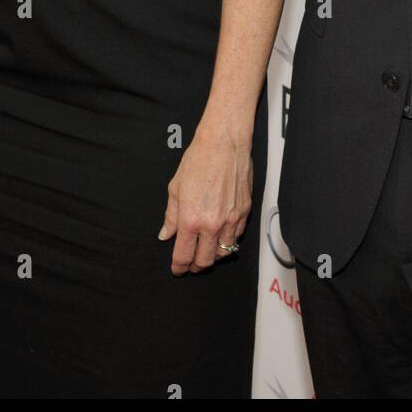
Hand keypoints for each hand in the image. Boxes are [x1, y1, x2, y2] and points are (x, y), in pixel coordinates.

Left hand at [158, 125, 251, 275]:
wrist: (224, 143)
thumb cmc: (199, 160)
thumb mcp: (175, 188)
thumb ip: (171, 216)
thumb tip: (166, 233)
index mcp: (190, 219)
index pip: (184, 256)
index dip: (179, 267)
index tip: (177, 268)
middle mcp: (212, 224)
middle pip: (205, 261)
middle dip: (196, 266)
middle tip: (191, 263)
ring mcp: (231, 219)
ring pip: (224, 253)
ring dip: (214, 256)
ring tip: (207, 250)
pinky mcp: (244, 212)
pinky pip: (237, 236)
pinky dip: (229, 240)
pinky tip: (222, 235)